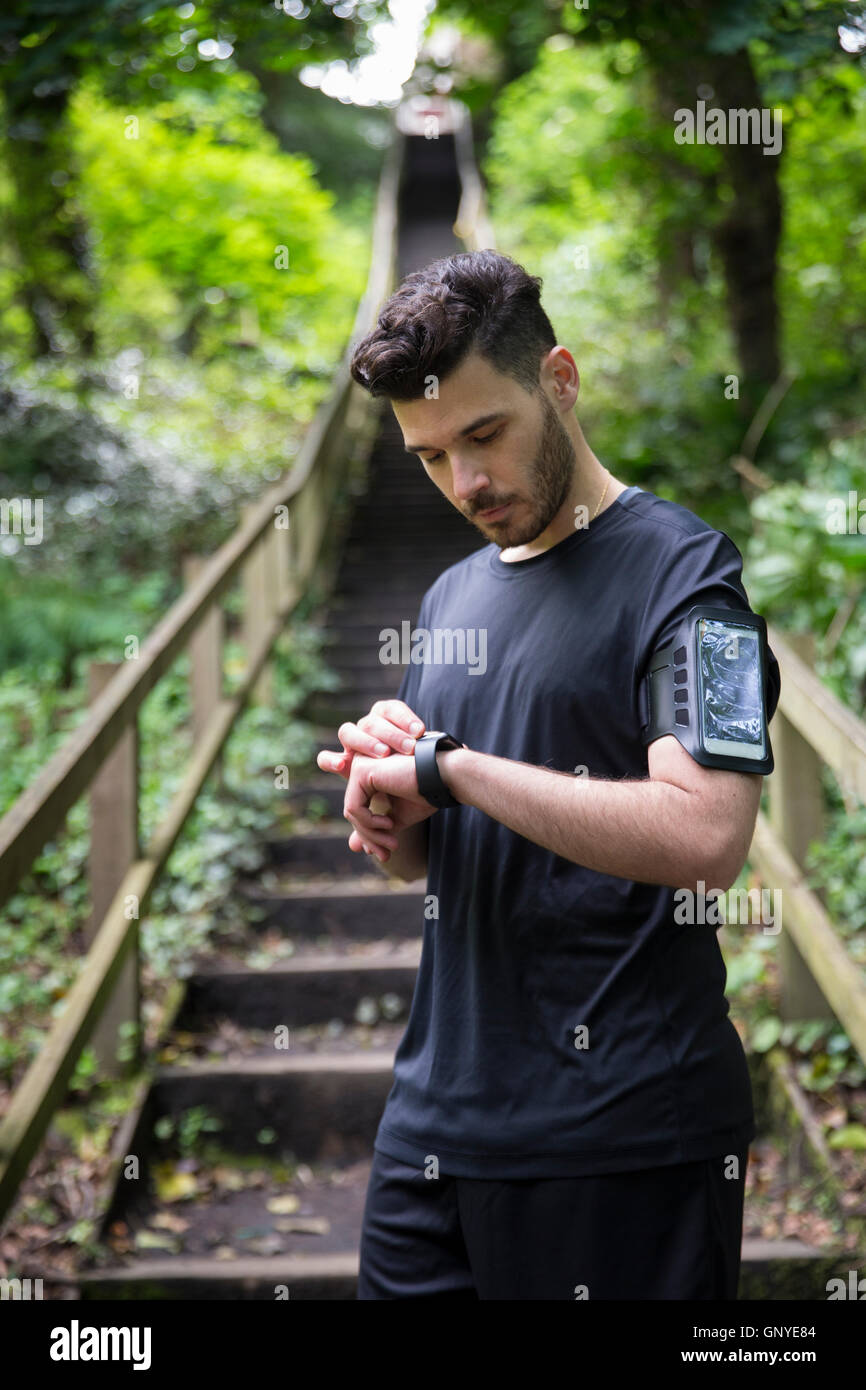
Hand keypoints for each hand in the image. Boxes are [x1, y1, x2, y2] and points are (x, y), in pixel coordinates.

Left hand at [316, 700, 425, 860]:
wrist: (444, 777)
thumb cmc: (425, 793)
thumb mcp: (396, 817)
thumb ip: (375, 829)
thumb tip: (355, 848)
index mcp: (368, 777)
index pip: (359, 811)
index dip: (370, 835)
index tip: (385, 854)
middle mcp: (361, 767)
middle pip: (353, 812)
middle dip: (369, 838)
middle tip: (385, 856)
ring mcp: (359, 767)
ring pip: (351, 812)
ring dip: (371, 834)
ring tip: (393, 844)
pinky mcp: (361, 771)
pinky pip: (354, 807)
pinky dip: (369, 823)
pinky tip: (389, 824)